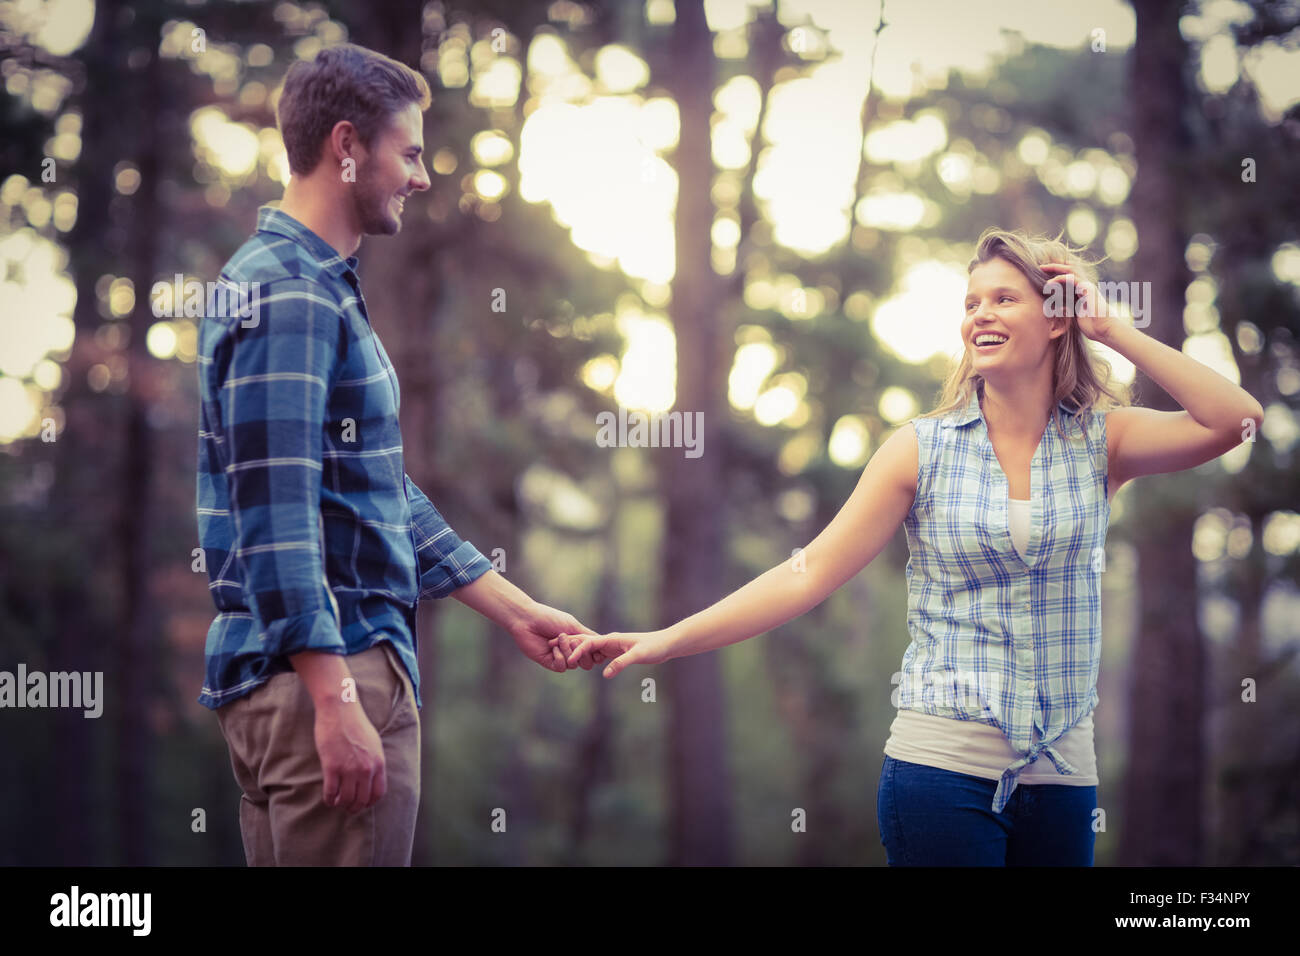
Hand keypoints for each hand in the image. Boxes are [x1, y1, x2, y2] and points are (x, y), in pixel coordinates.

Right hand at [313, 698, 386, 813]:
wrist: (340, 710)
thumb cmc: (356, 724)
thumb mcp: (374, 743)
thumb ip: (374, 761)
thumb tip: (372, 777)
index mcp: (378, 763)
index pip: (378, 793)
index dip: (369, 802)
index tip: (363, 803)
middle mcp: (366, 769)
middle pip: (362, 799)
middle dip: (355, 807)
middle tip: (348, 808)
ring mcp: (348, 769)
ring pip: (346, 799)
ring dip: (341, 805)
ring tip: (337, 803)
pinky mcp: (331, 767)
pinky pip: (331, 792)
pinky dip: (329, 799)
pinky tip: (328, 799)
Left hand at [509, 601, 598, 672]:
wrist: (528, 620)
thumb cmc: (550, 618)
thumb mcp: (573, 625)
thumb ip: (587, 635)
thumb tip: (603, 641)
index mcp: (577, 642)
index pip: (593, 653)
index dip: (595, 653)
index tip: (597, 648)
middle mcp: (570, 651)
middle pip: (586, 662)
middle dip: (582, 652)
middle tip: (574, 640)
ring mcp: (559, 657)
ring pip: (573, 665)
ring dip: (568, 651)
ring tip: (559, 638)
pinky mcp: (548, 662)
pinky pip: (561, 667)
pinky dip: (559, 657)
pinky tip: (551, 647)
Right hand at [552, 629, 677, 677]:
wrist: (666, 644)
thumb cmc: (654, 647)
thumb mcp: (638, 655)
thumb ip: (621, 663)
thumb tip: (605, 674)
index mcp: (612, 639)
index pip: (589, 643)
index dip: (577, 651)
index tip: (567, 660)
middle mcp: (610, 641)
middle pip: (585, 643)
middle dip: (570, 648)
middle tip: (553, 652)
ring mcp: (612, 646)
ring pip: (590, 649)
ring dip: (577, 653)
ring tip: (562, 660)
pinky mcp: (617, 652)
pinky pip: (598, 655)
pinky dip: (588, 658)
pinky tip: (583, 665)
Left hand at [1041, 262, 1115, 342]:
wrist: (1105, 329)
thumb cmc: (1093, 327)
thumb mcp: (1076, 316)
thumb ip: (1069, 309)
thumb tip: (1059, 308)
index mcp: (1082, 292)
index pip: (1069, 278)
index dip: (1057, 275)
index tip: (1044, 275)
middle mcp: (1085, 287)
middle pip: (1069, 271)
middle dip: (1055, 267)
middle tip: (1041, 267)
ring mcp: (1087, 286)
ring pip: (1070, 270)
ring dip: (1055, 268)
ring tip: (1042, 268)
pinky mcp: (1087, 288)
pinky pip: (1071, 279)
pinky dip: (1059, 279)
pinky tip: (1050, 283)